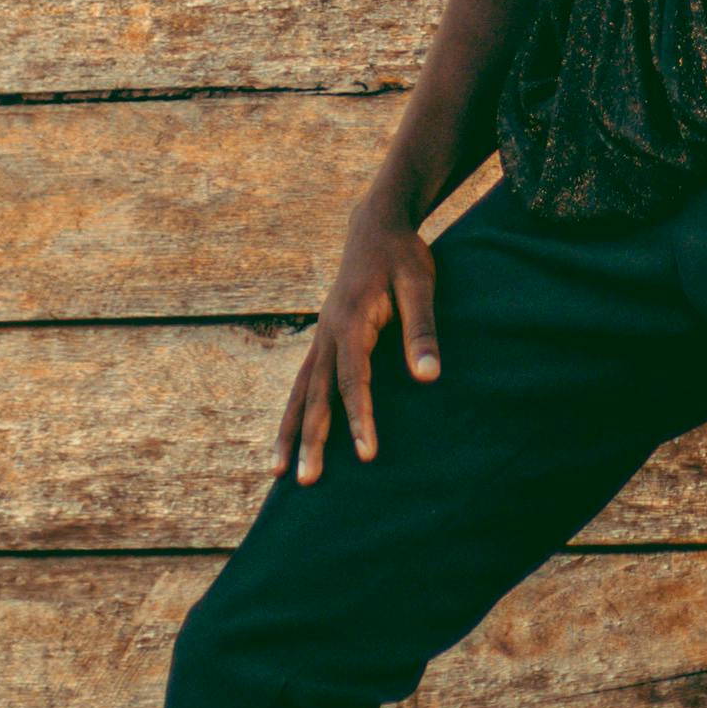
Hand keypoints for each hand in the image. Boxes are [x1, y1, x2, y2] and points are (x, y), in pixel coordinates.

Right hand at [275, 216, 439, 481]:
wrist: (376, 226)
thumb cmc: (403, 255)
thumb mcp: (420, 283)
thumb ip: (422, 330)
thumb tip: (429, 378)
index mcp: (351, 321)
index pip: (352, 379)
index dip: (359, 418)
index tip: (366, 454)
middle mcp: (327, 333)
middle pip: (316, 394)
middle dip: (311, 439)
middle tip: (306, 481)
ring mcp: (320, 337)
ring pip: (300, 391)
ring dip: (290, 432)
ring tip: (277, 472)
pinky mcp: (322, 340)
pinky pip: (302, 382)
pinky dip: (293, 412)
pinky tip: (289, 438)